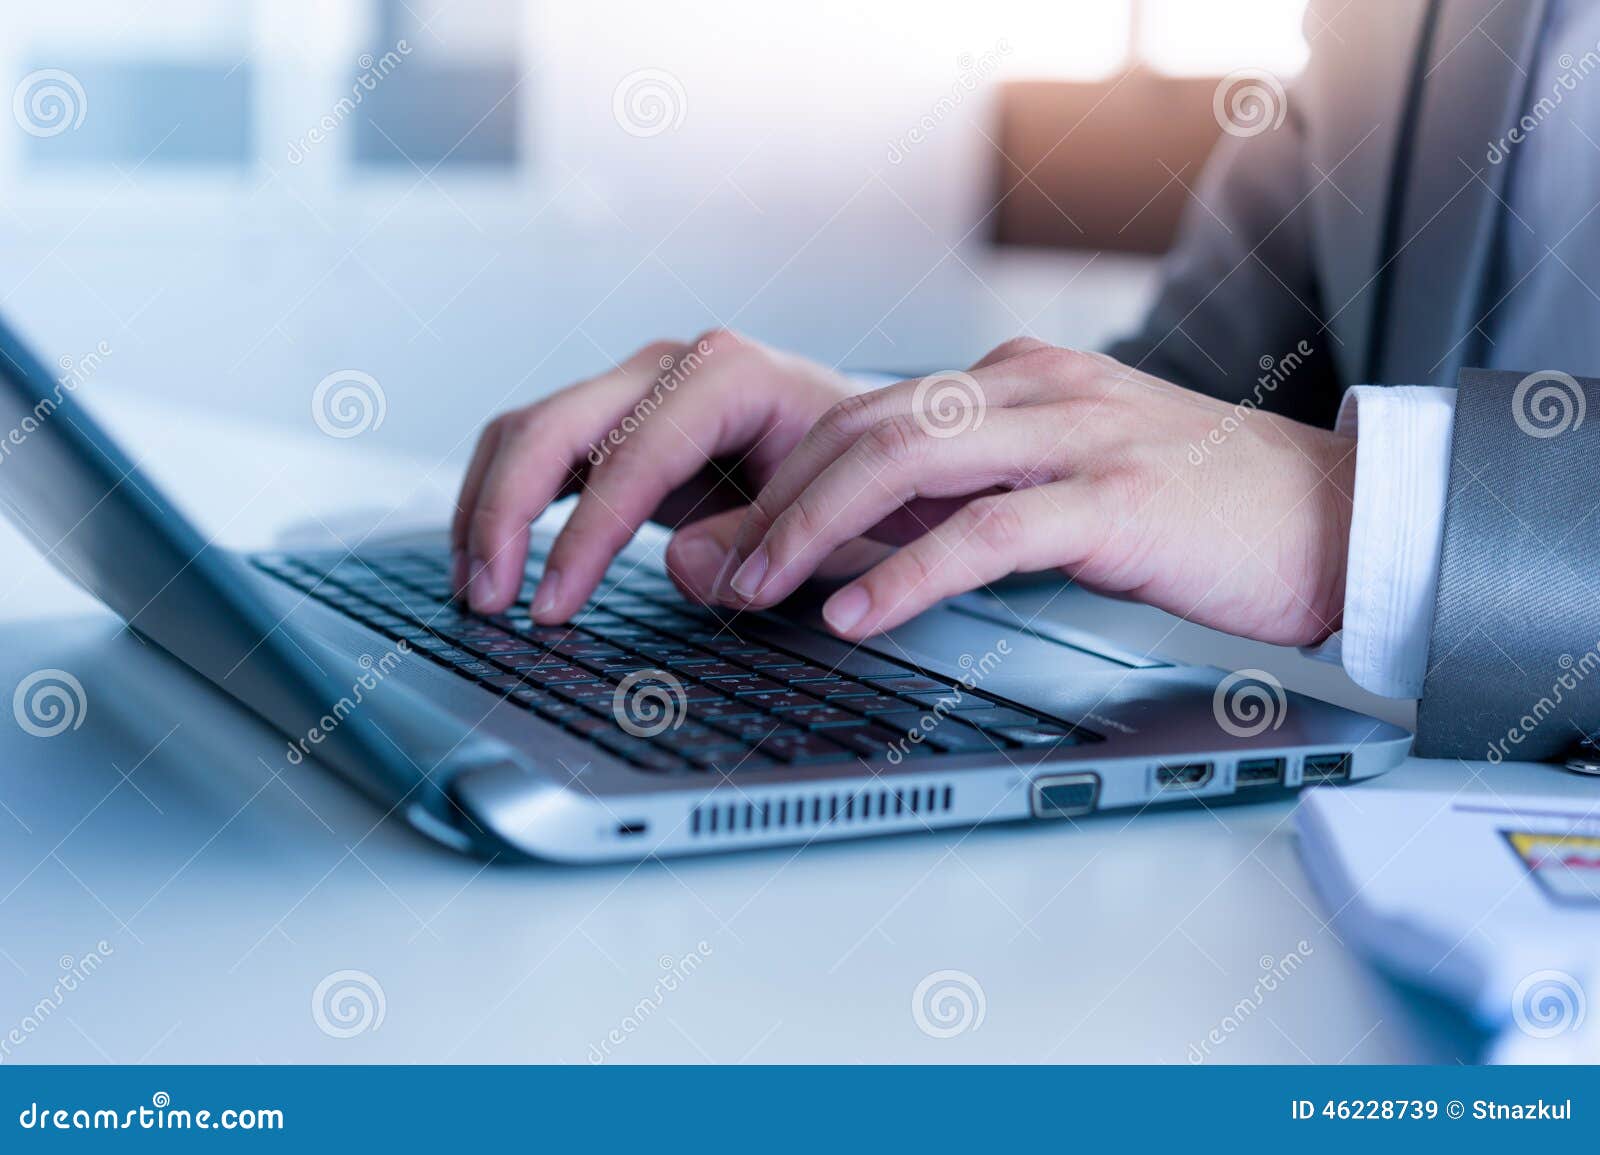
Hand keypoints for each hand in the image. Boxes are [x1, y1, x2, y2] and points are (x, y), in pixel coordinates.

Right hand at [452, 330, 883, 619]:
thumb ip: (760, 542)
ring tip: (477, 592)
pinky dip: (503, 502)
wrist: (866, 447)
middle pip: (552, 426)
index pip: (629, 457)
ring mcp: (637, 388)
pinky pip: (538, 449)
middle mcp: (670, 367)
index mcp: (729, 376)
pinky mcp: (618, 420)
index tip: (551, 608)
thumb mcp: (832, 519)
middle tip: (487, 603)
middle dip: (504, 515)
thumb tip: (681, 568)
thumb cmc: (856, 479)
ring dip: (488, 509)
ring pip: (527, 432)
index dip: (582, 539)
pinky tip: (492, 560)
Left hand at [713, 339, 1356, 647]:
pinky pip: (986, 532)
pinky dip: (908, 573)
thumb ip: (970, 501)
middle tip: (716, 567)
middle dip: (776, 501)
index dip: (787, 477)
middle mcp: (1035, 393)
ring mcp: (1077, 438)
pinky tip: (855, 612)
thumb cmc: (1197, 515)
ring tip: (756, 587)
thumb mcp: (1064, 488)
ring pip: (907, 463)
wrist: (1337, 518)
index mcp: (1016, 385)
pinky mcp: (1115, 500)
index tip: (731, 538)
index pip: (869, 414)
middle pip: (866, 428)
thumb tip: (861, 549)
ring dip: (814, 528)